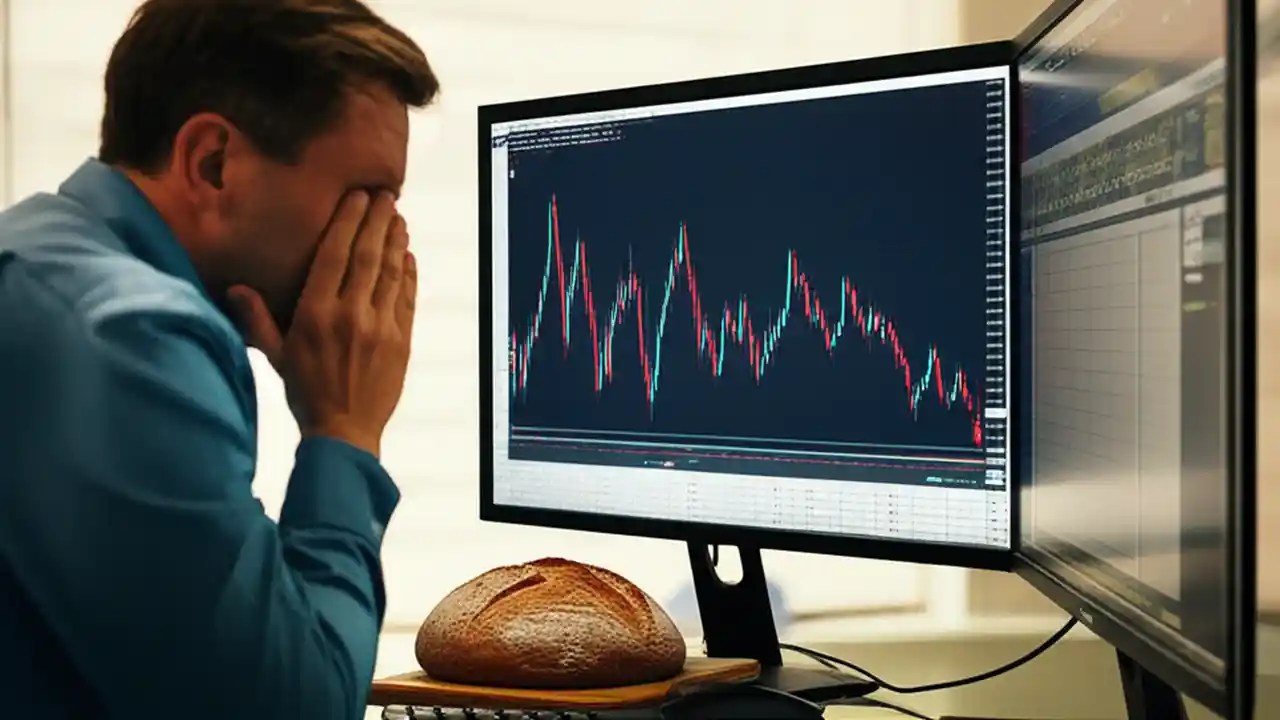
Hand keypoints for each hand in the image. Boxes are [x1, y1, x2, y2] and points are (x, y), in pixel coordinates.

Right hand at [227, 191, 416, 456]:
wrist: (344, 432)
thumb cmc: (306, 393)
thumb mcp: (276, 355)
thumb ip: (257, 319)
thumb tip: (235, 287)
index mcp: (316, 314)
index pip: (335, 255)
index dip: (349, 221)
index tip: (359, 197)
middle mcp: (351, 315)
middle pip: (368, 256)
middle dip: (378, 221)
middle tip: (386, 195)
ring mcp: (380, 327)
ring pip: (391, 273)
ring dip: (397, 242)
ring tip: (398, 218)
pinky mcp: (402, 341)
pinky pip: (407, 299)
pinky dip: (408, 274)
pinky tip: (408, 256)